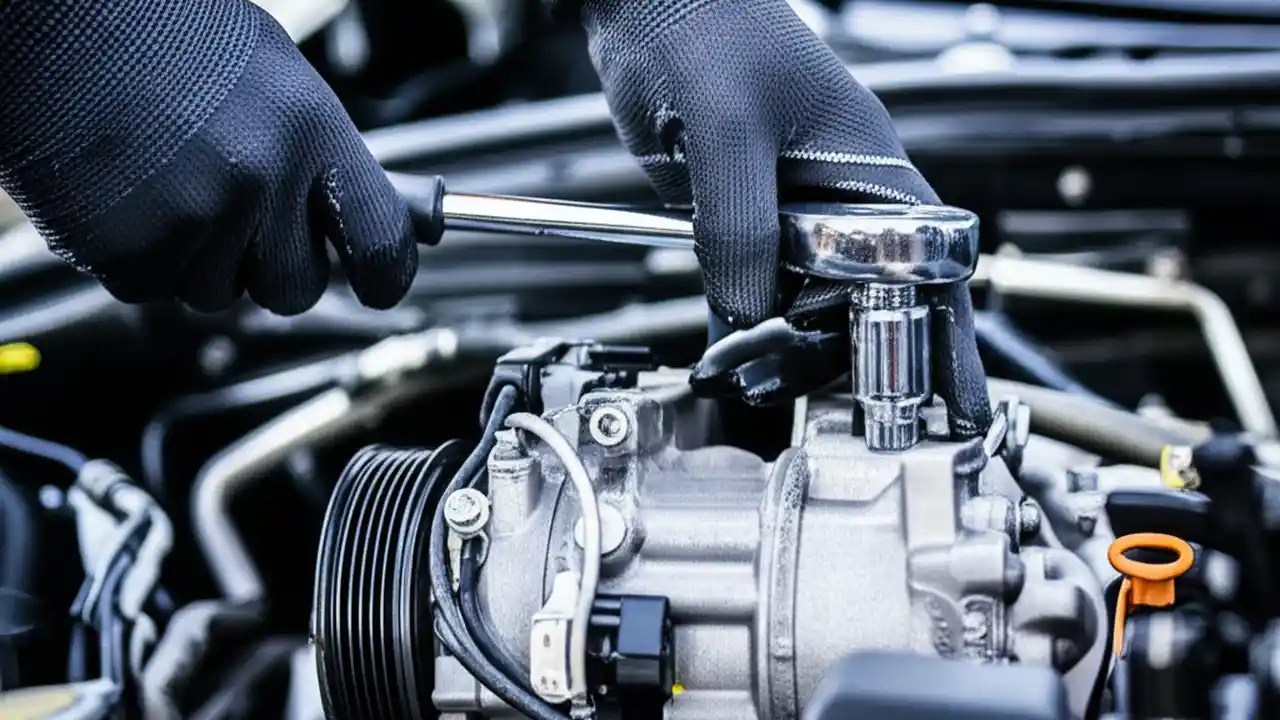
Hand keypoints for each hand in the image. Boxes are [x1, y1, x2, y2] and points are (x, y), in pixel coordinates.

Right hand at [0, 0, 435, 314]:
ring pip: (216, 293)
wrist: (57, 16)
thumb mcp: (277, 79)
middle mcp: (260, 177)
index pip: (381, 241)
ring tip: (166, 181)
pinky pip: (150, 287)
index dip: (385, 276)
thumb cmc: (163, 30)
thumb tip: (366, 220)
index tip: (378, 284)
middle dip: (269, 265)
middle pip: (294, 288)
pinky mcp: (128, 247)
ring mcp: (193, 216)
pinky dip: (136, 255)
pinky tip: (124, 194)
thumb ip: (320, 157)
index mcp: (310, 129)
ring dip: (196, 256)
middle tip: (234, 212)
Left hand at [579, 0, 990, 436]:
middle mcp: (841, 197)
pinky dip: (743, 328)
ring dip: (791, 354)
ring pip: (811, 305)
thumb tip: (748, 318)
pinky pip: (755, 287)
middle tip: (839, 423)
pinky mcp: (742, 216)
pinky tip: (731, 360)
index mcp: (870, 168)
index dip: (946, 346)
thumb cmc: (704, 24)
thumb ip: (741, 226)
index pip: (931, 272)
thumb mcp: (726, 130)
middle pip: (871, 304)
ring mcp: (791, 210)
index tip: (957, 412)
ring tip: (758, 389)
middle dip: (858, 365)